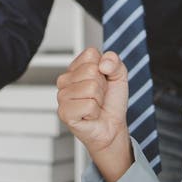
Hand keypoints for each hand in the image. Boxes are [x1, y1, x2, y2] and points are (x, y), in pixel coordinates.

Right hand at [57, 48, 133, 181]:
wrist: (112, 126)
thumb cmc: (111, 102)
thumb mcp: (119, 76)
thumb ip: (114, 61)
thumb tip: (103, 63)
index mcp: (76, 67)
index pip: (91, 54)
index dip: (104, 68)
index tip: (103, 80)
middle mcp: (65, 80)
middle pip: (91, 70)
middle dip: (102, 86)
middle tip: (99, 96)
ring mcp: (62, 96)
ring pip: (90, 88)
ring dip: (98, 100)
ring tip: (94, 105)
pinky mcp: (64, 112)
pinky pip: (88, 105)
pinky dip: (94, 111)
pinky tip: (89, 115)